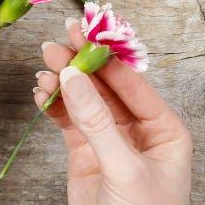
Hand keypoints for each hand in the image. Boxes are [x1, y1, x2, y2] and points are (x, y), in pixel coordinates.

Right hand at [33, 20, 191, 204]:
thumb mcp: (125, 169)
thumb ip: (97, 122)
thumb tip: (74, 77)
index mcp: (164, 128)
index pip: (131, 82)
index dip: (105, 57)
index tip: (82, 34)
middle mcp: (138, 130)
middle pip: (105, 86)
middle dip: (80, 65)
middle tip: (55, 44)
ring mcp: (110, 141)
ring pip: (84, 101)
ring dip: (63, 84)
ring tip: (43, 70)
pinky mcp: (86, 155)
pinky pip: (69, 121)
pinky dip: (54, 106)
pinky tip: (41, 94)